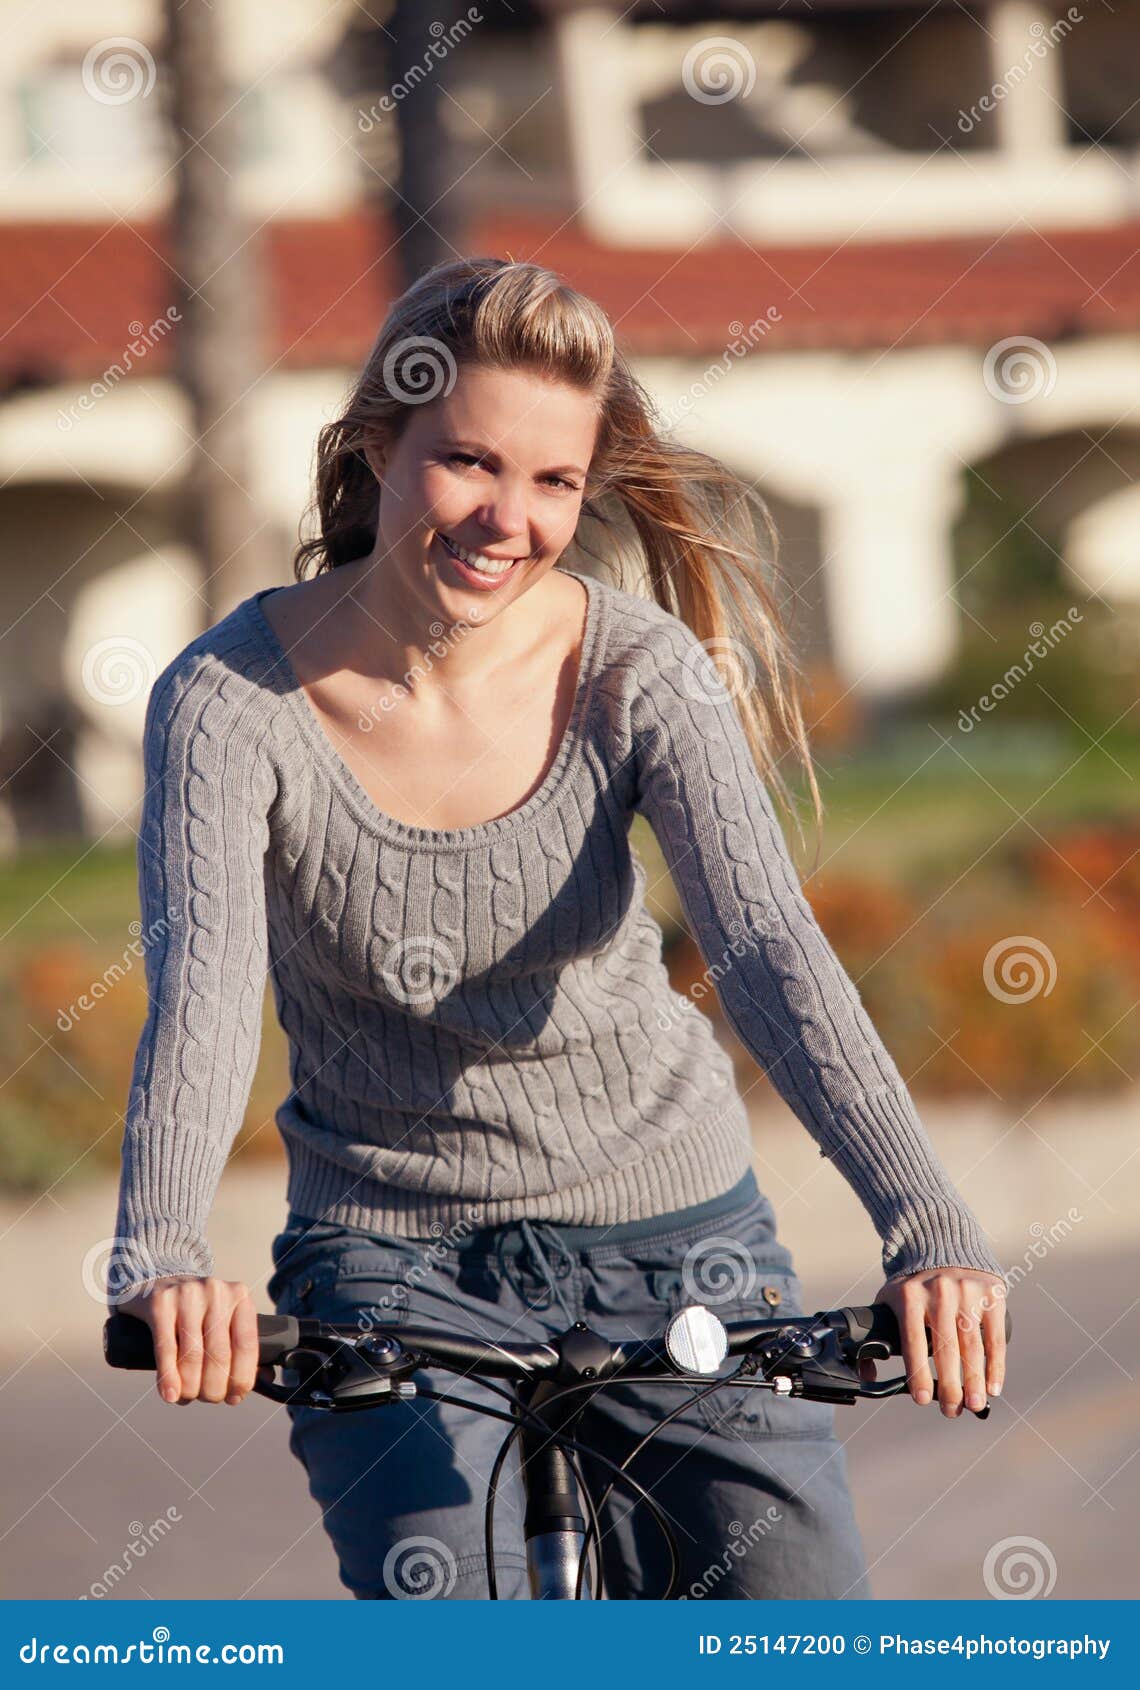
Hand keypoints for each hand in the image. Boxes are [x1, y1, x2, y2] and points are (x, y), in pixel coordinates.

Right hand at [117, 1276, 272, 1405]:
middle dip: (213, 1388)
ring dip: (191, 1387)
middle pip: (219, 1355)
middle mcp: (216, 1292)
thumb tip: (268, 1379)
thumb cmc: (197, 1309)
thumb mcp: (225, 1317)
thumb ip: (242, 1345)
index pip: (246, 1346)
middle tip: (207, 1398)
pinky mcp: (160, 1303)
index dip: (242, 1379)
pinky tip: (171, 1395)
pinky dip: (169, 1378)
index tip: (234, 1398)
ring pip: (193, 1356)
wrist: (158, 1279)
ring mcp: (187, 1295)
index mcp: (239, 1297)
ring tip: (188, 1396)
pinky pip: (166, 1349)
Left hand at [859, 1267, 1007, 1416]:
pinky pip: (995, 1338)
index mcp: (910, 1296)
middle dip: (950, 1387)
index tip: (921, 1400)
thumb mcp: (889, 1298)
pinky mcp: (991, 1294)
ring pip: (972, 1347)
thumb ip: (876, 1334)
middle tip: (951, 1411)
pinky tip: (993, 1387)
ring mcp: (967, 1293)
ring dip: (975, 1382)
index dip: (918, 1374)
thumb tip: (868, 1374)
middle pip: (946, 1350)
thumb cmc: (913, 1283)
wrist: (941, 1242)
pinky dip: (996, 1366)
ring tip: (974, 1405)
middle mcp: (939, 1293)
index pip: (913, 1342)